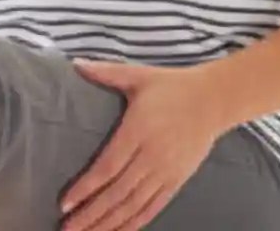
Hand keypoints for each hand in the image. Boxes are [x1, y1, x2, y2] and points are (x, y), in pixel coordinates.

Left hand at [60, 61, 224, 230]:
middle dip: (91, 214)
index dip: (86, 188)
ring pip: (134, 206)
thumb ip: (106, 73)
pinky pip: (153, 208)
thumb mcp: (139, 76)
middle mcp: (152, 156)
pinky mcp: (177, 180)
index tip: (65, 203)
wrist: (214, 100)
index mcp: (138, 131)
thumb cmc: (172, 86)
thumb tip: (76, 64)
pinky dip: (134, 223)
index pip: (108, 167)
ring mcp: (166, 172)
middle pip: (117, 193)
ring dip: (108, 224)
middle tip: (67, 229)